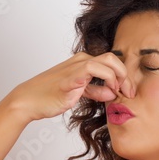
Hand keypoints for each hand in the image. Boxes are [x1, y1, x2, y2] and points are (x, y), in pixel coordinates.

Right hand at [6, 51, 135, 121]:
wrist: (28, 101)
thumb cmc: (48, 97)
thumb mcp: (78, 94)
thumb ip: (95, 91)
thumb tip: (112, 93)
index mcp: (83, 62)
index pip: (111, 63)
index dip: (123, 77)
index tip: (127, 92)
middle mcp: (81, 60)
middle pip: (114, 59)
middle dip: (126, 76)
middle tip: (129, 93)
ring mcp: (77, 66)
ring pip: (109, 60)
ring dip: (121, 77)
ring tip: (121, 93)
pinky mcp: (73, 75)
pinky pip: (96, 69)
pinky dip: (108, 79)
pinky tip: (109, 93)